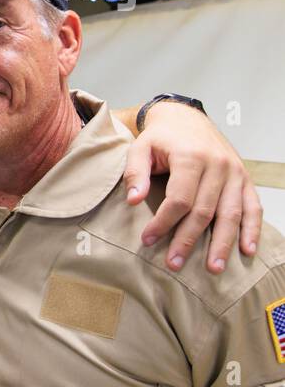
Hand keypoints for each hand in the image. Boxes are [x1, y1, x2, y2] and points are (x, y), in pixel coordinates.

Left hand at [124, 101, 261, 272]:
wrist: (187, 118)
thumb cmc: (161, 137)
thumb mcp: (140, 147)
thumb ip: (135, 173)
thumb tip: (133, 201)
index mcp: (191, 157)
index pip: (179, 199)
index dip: (163, 222)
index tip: (147, 240)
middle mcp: (218, 165)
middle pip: (205, 211)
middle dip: (188, 240)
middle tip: (174, 264)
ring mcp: (235, 173)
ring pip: (231, 213)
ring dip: (223, 243)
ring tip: (213, 268)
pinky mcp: (244, 178)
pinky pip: (253, 206)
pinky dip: (252, 229)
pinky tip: (247, 250)